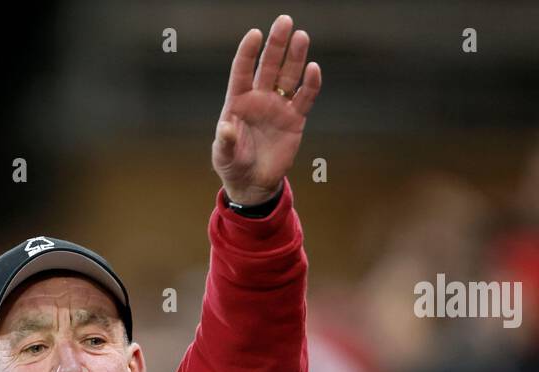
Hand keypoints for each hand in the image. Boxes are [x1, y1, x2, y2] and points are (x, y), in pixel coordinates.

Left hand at [213, 14, 321, 204]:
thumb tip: (226, 128)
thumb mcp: (224, 156)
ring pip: (288, 76)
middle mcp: (259, 99)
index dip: (248, 52)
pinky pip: (305, 98)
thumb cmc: (233, 166)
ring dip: (295, 57)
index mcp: (238, 102)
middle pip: (268, 66)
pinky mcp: (295, 119)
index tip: (254, 33)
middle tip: (284, 21)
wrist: (253, 184)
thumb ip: (226, 141)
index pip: (242, 71)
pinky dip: (311, 84)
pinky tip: (314, 68)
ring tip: (301, 37)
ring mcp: (278, 107)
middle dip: (276, 44)